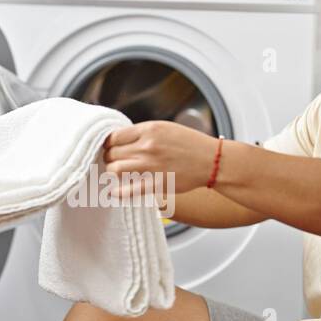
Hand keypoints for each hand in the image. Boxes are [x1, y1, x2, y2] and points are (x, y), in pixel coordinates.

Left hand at [102, 120, 220, 195]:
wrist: (211, 161)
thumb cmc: (190, 144)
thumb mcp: (165, 128)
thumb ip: (143, 133)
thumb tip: (121, 139)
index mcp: (149, 130)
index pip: (114, 137)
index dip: (109, 143)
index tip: (110, 148)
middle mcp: (147, 147)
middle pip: (112, 153)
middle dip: (110, 157)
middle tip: (113, 161)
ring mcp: (151, 166)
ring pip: (115, 169)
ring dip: (113, 171)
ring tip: (118, 173)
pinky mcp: (156, 184)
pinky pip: (128, 190)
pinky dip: (117, 191)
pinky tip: (114, 192)